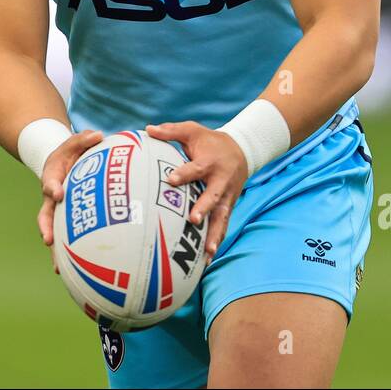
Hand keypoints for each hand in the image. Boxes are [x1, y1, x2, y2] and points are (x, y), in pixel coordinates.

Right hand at [38, 129, 104, 270]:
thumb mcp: (75, 142)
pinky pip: (67, 238)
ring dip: (55, 250)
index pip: (51, 181)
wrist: (62, 162)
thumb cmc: (72, 152)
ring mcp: (57, 211)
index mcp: (53, 176)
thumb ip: (84, 139)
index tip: (57, 193)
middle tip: (48, 240)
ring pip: (54, 232)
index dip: (53, 187)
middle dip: (46, 227)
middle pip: (46, 215)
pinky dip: (70, 254)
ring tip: (58, 269)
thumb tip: (98, 135)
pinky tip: (77, 271)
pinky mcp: (65, 221)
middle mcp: (52, 198)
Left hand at [145, 121, 246, 260]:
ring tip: (207, 252)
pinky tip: (207, 260)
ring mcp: (226, 197)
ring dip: (215, 234)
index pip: (196, 168)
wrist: (243, 151)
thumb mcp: (193, 131)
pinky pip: (223, 226)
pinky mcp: (228, 208)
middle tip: (193, 219)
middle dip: (204, 208)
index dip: (184, 174)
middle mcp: (220, 182)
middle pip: (213, 196)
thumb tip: (147, 130)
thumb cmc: (210, 141)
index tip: (170, 180)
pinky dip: (217, 241)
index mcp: (210, 162)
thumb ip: (171, 131)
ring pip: (222, 217)